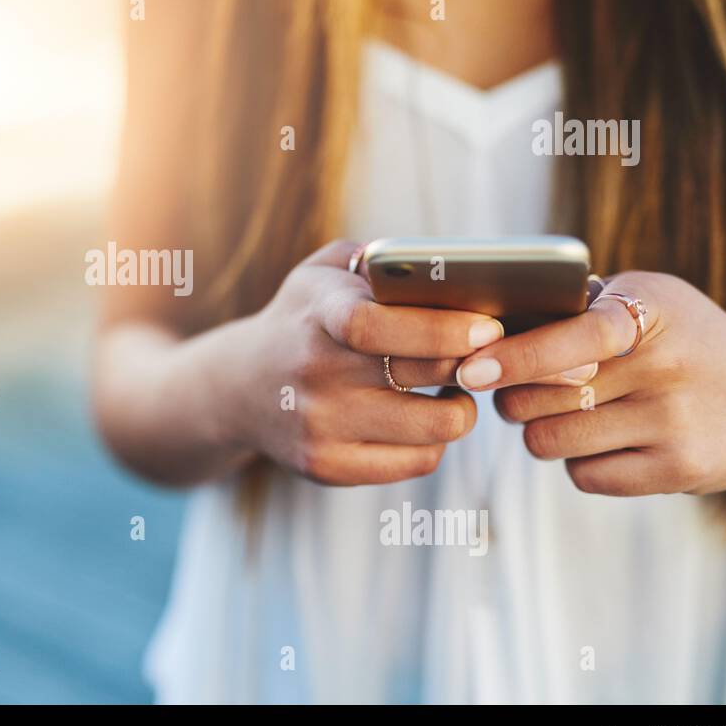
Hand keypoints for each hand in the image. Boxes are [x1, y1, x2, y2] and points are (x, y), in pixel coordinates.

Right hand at [222, 240, 504, 484]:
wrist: (238, 387)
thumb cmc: (303, 319)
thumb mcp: (323, 272)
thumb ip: (378, 260)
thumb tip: (449, 268)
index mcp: (316, 315)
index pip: (373, 326)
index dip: (440, 328)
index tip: (487, 328)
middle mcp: (313, 373)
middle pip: (419, 374)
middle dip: (471, 363)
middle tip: (488, 354)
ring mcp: (318, 425)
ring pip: (433, 427)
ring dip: (461, 407)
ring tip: (455, 387)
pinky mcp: (326, 466)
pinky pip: (417, 461)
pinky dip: (435, 440)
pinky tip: (424, 418)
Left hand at [454, 270, 725, 494]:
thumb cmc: (679, 339)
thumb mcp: (641, 301)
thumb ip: (573, 308)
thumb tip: (486, 332)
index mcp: (649, 312)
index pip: (577, 335)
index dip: (518, 355)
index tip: (473, 370)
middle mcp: (666, 366)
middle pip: (538, 397)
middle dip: (513, 396)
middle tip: (525, 388)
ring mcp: (674, 422)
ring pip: (550, 440)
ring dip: (541, 430)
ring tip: (568, 412)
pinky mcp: (679, 470)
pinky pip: (583, 475)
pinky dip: (578, 461)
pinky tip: (605, 440)